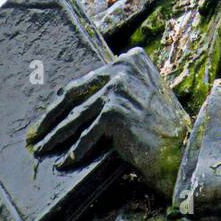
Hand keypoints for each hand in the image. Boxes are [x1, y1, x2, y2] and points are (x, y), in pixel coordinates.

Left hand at [27, 48, 190, 198]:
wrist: (182, 147)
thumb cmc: (163, 126)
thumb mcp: (140, 97)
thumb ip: (116, 89)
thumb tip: (74, 98)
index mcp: (131, 58)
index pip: (87, 79)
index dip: (65, 99)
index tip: (50, 114)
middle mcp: (123, 67)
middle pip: (75, 92)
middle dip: (52, 115)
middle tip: (37, 132)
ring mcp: (118, 88)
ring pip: (77, 115)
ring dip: (56, 135)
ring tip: (44, 147)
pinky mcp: (114, 111)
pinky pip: (87, 135)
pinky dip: (75, 151)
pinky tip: (66, 162)